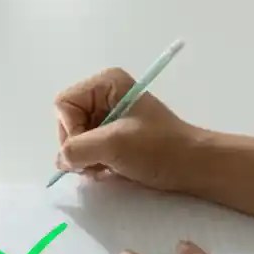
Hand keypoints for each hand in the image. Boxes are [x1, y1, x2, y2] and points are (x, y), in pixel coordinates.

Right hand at [55, 68, 206, 191]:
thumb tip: (60, 160)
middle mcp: (104, 95)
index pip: (63, 105)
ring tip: (106, 168)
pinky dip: (93, 163)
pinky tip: (109, 170)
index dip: (71, 130)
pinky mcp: (113, 136)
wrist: (192, 166)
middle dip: (78, 147)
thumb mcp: (113, 144)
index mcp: (105, 83)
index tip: (93, 147)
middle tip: (98, 163)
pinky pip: (87, 149)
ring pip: (75, 140)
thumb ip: (77, 149)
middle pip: (66, 122)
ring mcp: (108, 117)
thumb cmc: (158, 148)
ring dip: (85, 159)